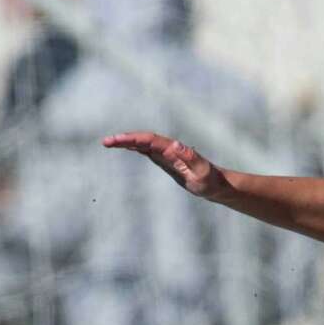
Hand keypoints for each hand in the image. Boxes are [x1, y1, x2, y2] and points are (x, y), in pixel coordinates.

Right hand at [102, 131, 228, 199]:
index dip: (133, 139)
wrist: (218, 185)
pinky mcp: (167, 161)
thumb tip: (177, 144)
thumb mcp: (203, 172)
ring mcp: (167, 155)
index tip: (118, 141)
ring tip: (108, 143)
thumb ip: (192, 159)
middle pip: (143, 140)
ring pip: (143, 144)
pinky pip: (148, 151)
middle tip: (106, 142)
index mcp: (174, 150)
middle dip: (124, 139)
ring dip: (127, 142)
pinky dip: (136, 148)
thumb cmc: (212, 181)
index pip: (149, 140)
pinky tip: (126, 147)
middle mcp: (169, 149)